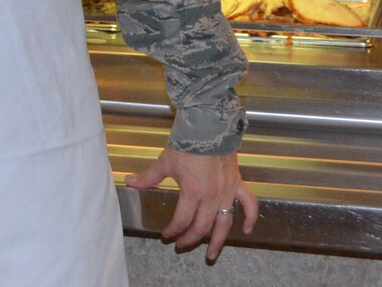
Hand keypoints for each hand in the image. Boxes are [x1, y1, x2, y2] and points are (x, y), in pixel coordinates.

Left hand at [125, 146, 255, 263]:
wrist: (208, 126)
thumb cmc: (187, 144)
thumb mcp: (165, 162)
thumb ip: (149, 177)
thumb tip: (129, 182)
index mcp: (192, 192)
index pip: (182, 220)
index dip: (173, 230)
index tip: (166, 234)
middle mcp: (211, 196)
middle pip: (201, 227)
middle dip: (190, 239)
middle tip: (181, 244)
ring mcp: (226, 191)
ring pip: (224, 223)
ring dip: (218, 241)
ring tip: (211, 254)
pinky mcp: (237, 184)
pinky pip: (249, 204)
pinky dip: (251, 218)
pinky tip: (247, 230)